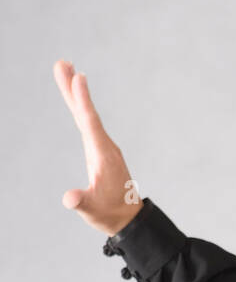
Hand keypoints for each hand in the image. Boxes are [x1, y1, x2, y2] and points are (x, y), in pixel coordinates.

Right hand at [53, 59, 143, 235]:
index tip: (78, 78)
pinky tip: (75, 98)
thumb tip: (70, 199)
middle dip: (74, 88)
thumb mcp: (93, 211)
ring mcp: (103, 147)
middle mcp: (104, 146)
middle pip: (86, 112)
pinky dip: (80, 107)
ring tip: (65, 70)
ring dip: (75, 93)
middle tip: (62, 63)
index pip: (90, 123)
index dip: (84, 101)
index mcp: (102, 155)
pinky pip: (88, 122)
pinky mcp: (100, 150)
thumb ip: (81, 202)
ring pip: (86, 114)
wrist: (128, 219)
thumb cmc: (110, 214)